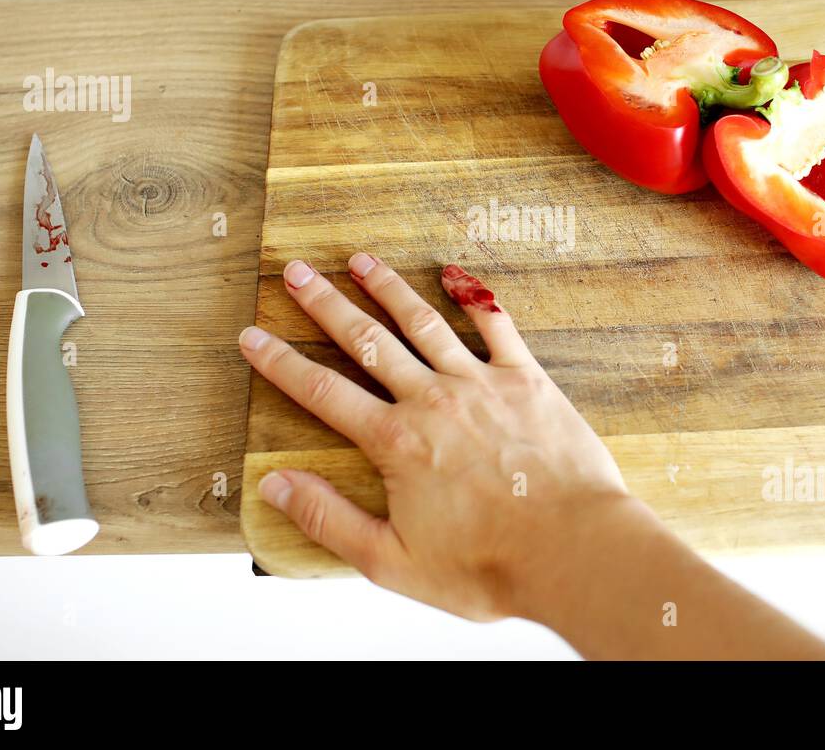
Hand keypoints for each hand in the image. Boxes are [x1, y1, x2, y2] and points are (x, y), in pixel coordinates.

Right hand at [239, 253, 629, 620]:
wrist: (572, 550)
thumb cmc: (488, 564)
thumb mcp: (391, 561)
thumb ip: (329, 519)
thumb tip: (275, 486)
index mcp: (395, 443)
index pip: (322, 393)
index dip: (281, 363)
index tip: (252, 336)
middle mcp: (432, 400)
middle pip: (366, 342)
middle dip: (326, 305)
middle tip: (297, 272)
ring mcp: (481, 383)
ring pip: (424, 323)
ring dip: (388, 289)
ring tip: (361, 260)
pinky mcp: (527, 380)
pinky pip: (496, 325)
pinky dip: (474, 297)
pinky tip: (454, 274)